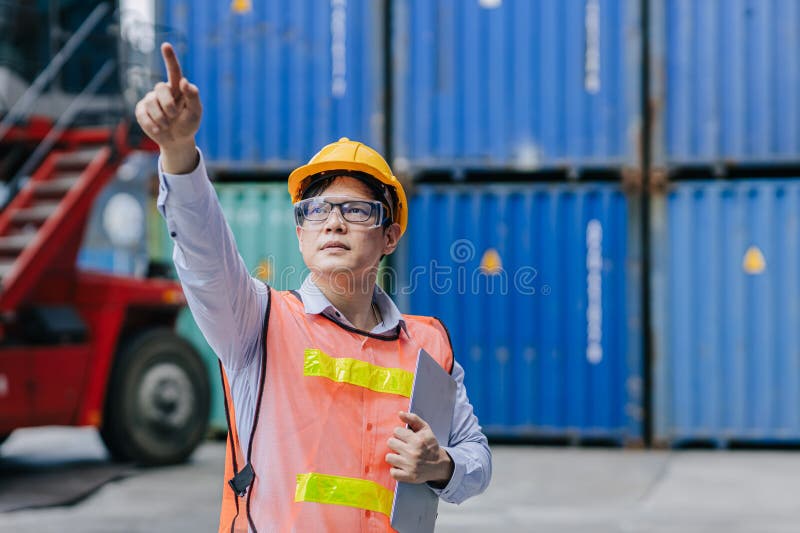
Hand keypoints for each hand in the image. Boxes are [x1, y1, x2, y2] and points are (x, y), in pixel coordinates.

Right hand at [135, 43, 201, 171]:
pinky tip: (158, 129)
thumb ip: (193, 96)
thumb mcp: (195, 112)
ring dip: (161, 118)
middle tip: (174, 115)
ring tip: (167, 125)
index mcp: (177, 88)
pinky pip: (142, 114)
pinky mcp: (141, 110)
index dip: (169, 58)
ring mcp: (150, 99)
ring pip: (151, 102)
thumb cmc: (188, 124)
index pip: (173, 71)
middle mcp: (163, 91)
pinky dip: (152, 124)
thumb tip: (185, 82)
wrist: (176, 140)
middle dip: (168, 105)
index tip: (166, 45)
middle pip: (160, 88)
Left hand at [385, 411, 453, 486]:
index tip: (405, 437)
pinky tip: (401, 466)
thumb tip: (399, 413)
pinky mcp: (408, 476)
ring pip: (389, 457)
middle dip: (396, 443)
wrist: (439, 465)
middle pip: (390, 442)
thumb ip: (413, 419)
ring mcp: (410, 466)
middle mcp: (413, 453)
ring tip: (401, 456)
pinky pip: (392, 472)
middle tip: (402, 446)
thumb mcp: (425, 429)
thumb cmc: (430, 445)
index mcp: (417, 440)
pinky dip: (395, 470)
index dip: (400, 433)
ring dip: (394, 456)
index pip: (396, 431)